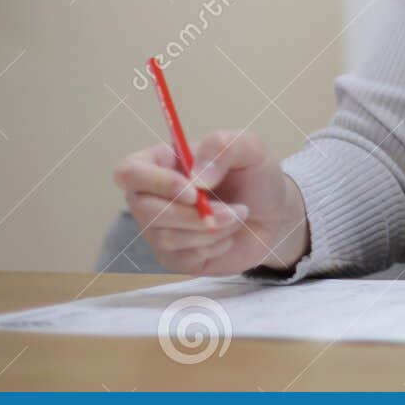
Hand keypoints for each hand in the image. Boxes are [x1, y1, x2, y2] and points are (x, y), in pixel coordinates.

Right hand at [112, 129, 308, 275]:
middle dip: (191, 214)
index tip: (194, 192)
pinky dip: (213, 247)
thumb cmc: (256, 175)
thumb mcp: (250, 147)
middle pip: (144, 209)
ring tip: (239, 216)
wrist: (275, 214)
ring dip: (211, 230)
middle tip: (233, 209)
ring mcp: (160, 228)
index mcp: (162, 162)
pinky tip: (228, 236)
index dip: (155, 183)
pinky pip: (181, 258)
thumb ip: (222, 146)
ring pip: (165, 237)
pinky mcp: (174, 256)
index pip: (129, 171)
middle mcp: (152, 196)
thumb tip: (195, 179)